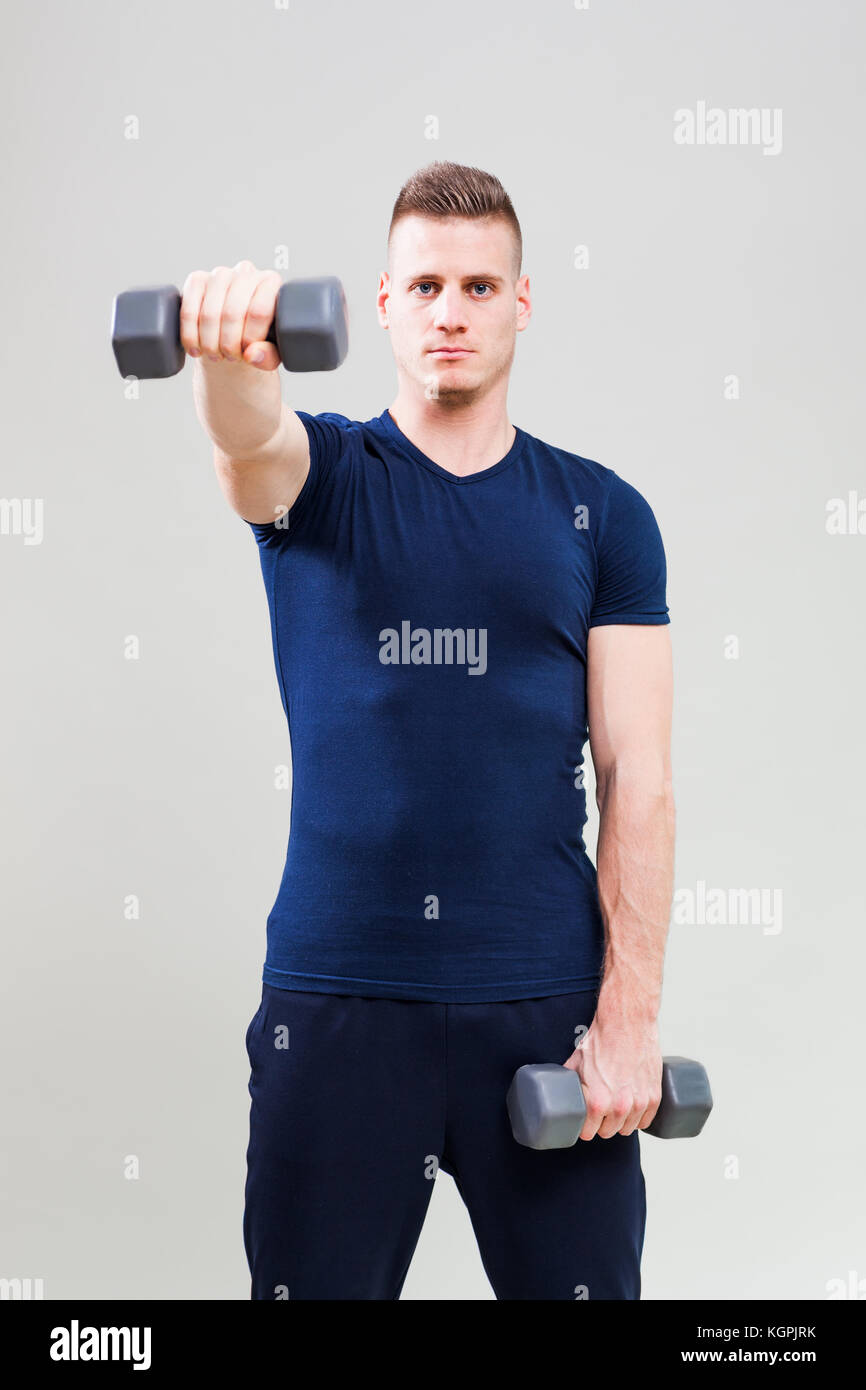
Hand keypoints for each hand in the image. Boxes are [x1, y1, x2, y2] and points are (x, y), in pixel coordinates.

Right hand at [179, 261, 282, 369]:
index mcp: (271, 283)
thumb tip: (251, 354)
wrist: (233, 336)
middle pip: (232, 313)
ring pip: (209, 314)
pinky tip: (197, 349)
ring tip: (216, 355)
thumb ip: (268, 355)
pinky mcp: (196, 280)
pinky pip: (188, 311)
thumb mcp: (270, 354)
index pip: (259, 310)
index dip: (250, 338)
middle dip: (229, 344)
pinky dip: (190, 336)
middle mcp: (246, 272)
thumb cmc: (257, 342)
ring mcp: (219, 274)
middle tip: (230, 357)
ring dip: (210, 343)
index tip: (247, 352)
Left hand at [563, 1012, 662, 1139]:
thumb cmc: (602, 1039)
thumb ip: (568, 1081)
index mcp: (597, 1103)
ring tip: (616, 1106)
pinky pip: (645, 1121)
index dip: (584, 1126)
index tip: (585, 1120)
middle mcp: (619, 1107)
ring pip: (627, 1129)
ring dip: (621, 1121)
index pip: (588, 1133)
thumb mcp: (576, 1061)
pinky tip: (632, 1106)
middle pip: (608, 1132)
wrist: (627, 1022)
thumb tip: (559, 1090)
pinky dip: (639, 1116)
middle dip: (602, 1124)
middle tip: (600, 1110)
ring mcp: (639, 1103)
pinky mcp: (654, 1096)